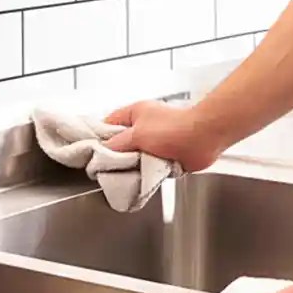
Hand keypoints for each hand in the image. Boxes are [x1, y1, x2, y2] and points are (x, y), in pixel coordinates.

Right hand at [103, 100, 226, 172]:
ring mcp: (155, 141)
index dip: (98, 137)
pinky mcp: (164, 155)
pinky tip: (140, 178)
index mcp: (135, 113)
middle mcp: (144, 126)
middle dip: (116, 156)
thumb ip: (117, 143)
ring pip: (134, 157)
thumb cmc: (173, 129)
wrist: (203, 139)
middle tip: (106, 167)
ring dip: (132, 166)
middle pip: (120, 143)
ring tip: (125, 174)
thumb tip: (102, 151)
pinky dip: (146, 172)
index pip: (108, 123)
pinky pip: (148, 166)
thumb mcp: (136, 134)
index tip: (90, 152)